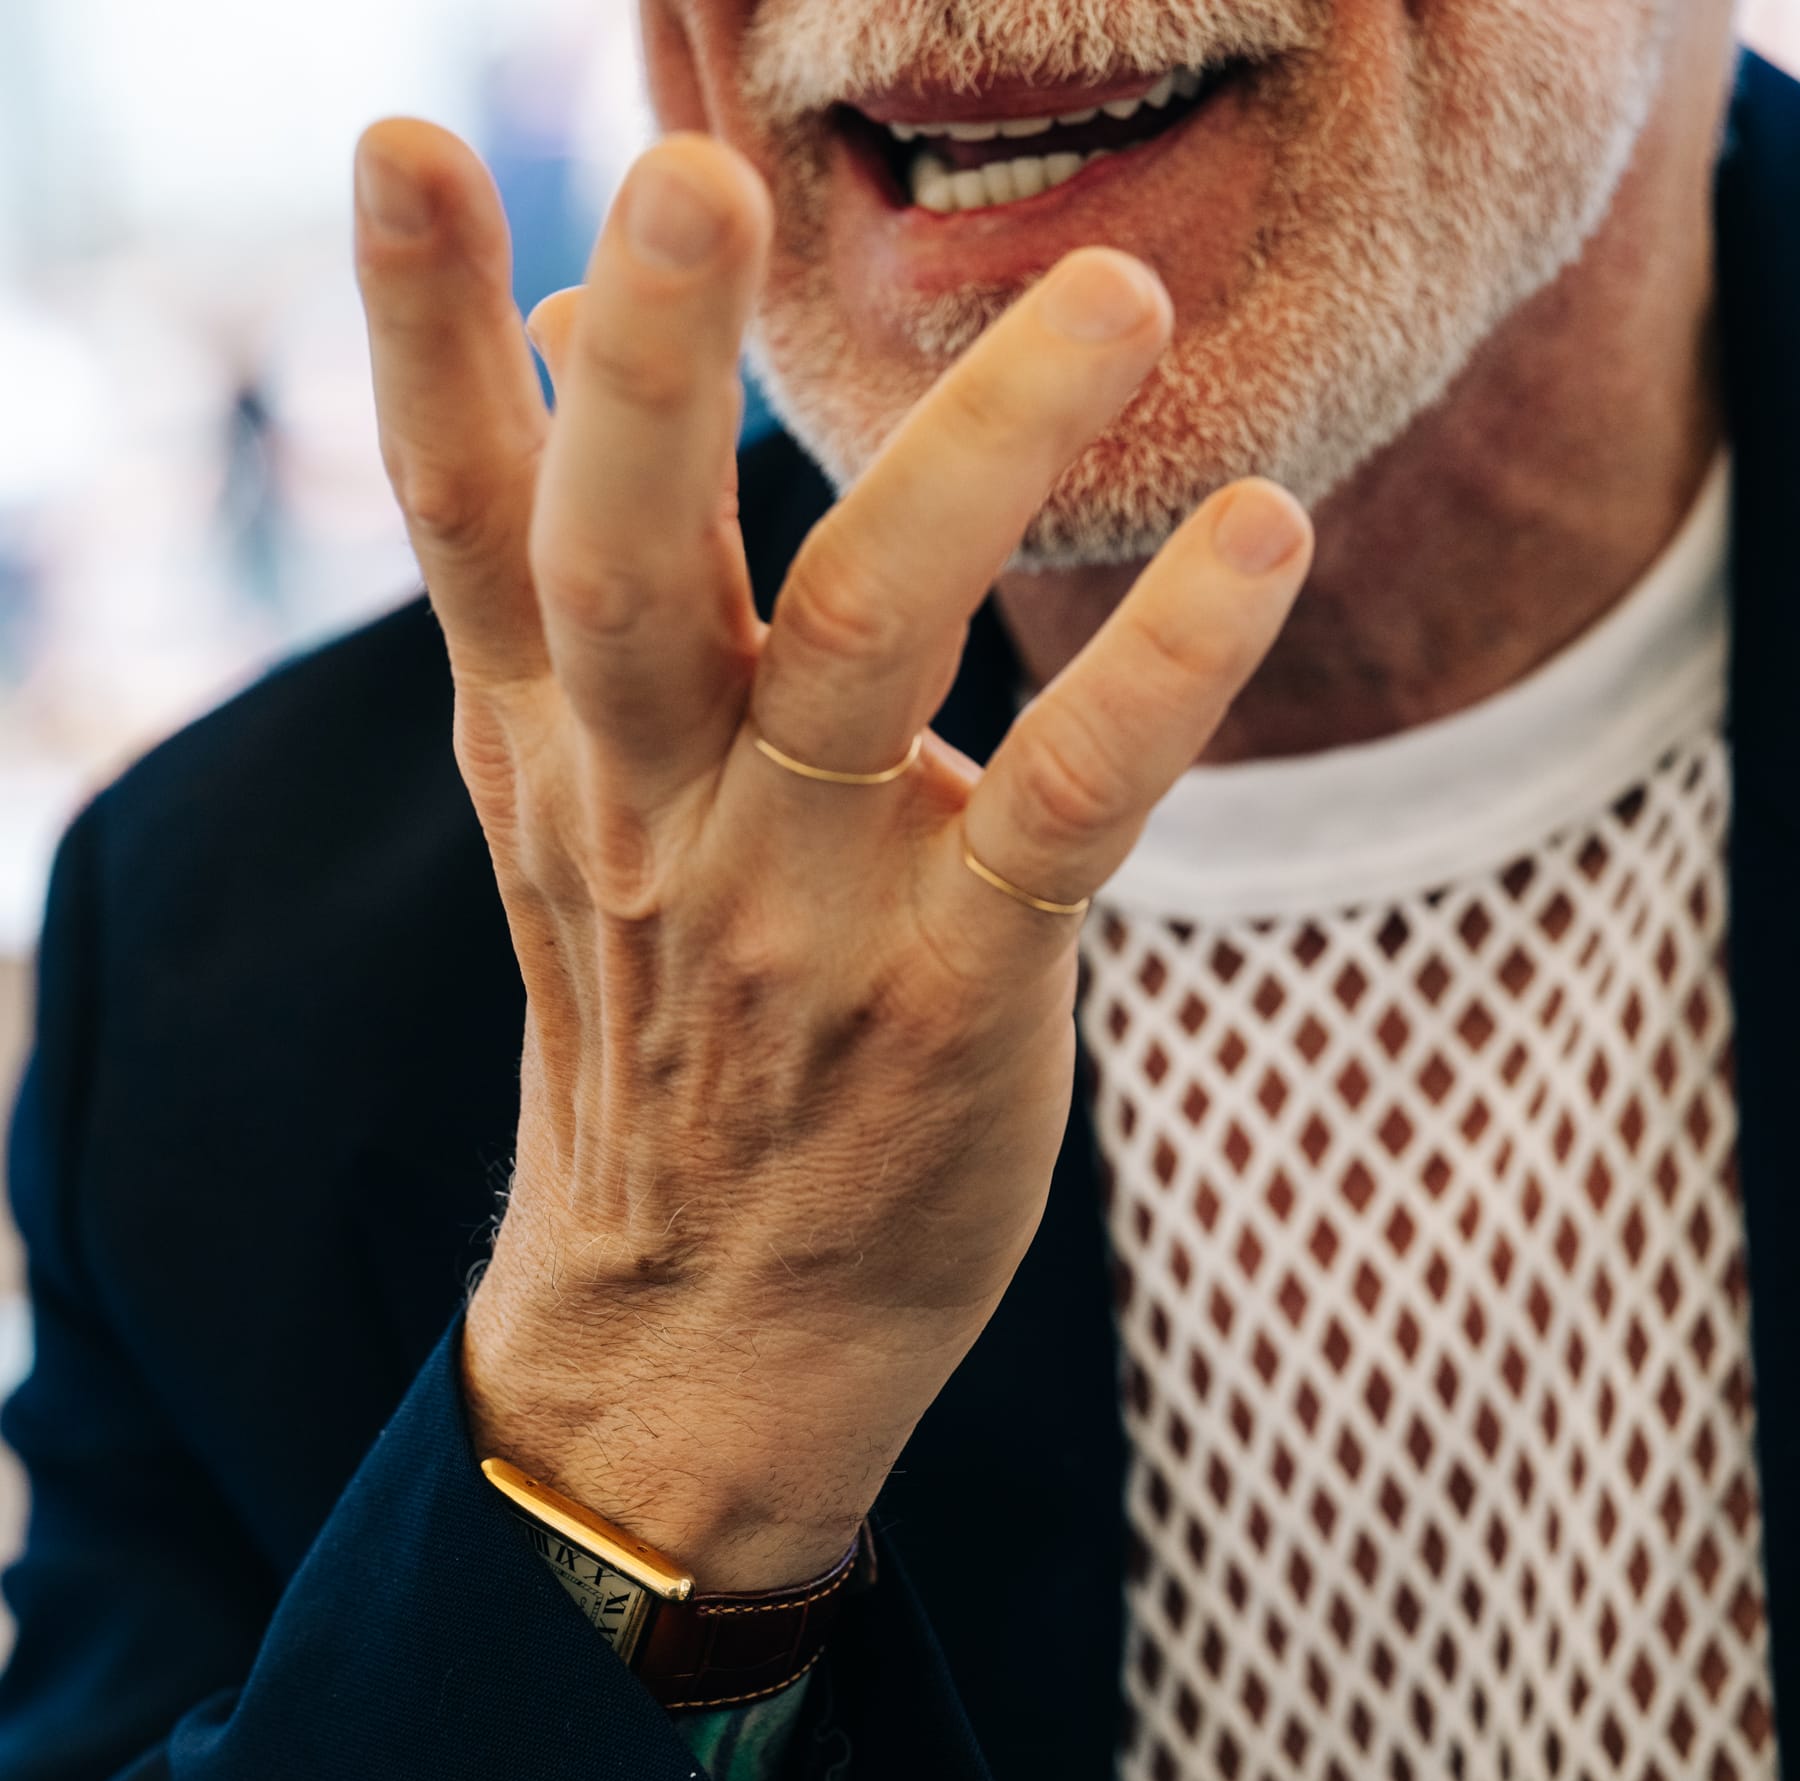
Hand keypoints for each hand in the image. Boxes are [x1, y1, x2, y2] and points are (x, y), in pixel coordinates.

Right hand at [353, 121, 1311, 1587]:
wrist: (706, 1337)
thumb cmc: (670, 1049)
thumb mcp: (577, 835)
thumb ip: (574, 622)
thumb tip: (574, 359)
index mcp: (557, 759)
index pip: (468, 527)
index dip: (418, 340)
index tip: (404, 145)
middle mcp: (659, 816)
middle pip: (625, 567)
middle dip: (649, 373)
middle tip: (688, 179)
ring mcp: (802, 912)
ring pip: (867, 644)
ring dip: (980, 457)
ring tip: (1108, 295)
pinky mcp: (951, 997)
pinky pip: (1066, 808)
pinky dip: (1160, 668)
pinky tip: (1261, 534)